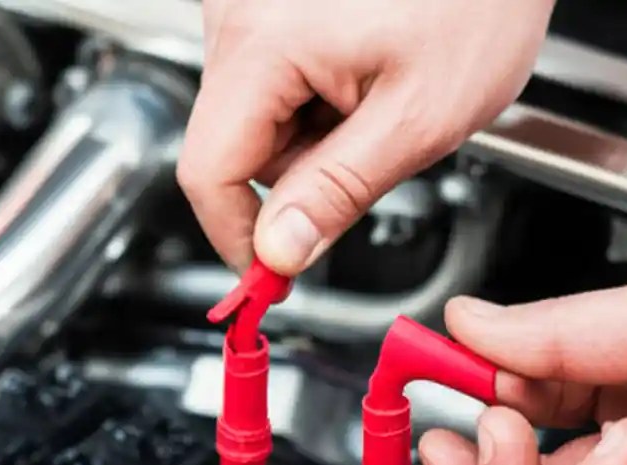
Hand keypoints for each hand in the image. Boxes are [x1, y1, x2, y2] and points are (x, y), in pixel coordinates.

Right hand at [178, 0, 554, 274]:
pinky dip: (314, 94)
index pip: (207, 173)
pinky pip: (269, 78)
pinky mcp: (267, 2)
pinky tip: (363, 67)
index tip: (273, 274)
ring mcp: (249, 5)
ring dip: (312, 130)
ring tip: (378, 91)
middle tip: (373, 146)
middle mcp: (238, 14)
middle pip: (233, 146)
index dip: (239, 237)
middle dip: (300, 171)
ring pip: (252, 117)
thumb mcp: (419, 117)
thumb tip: (279, 251)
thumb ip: (339, 192)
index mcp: (264, 44)